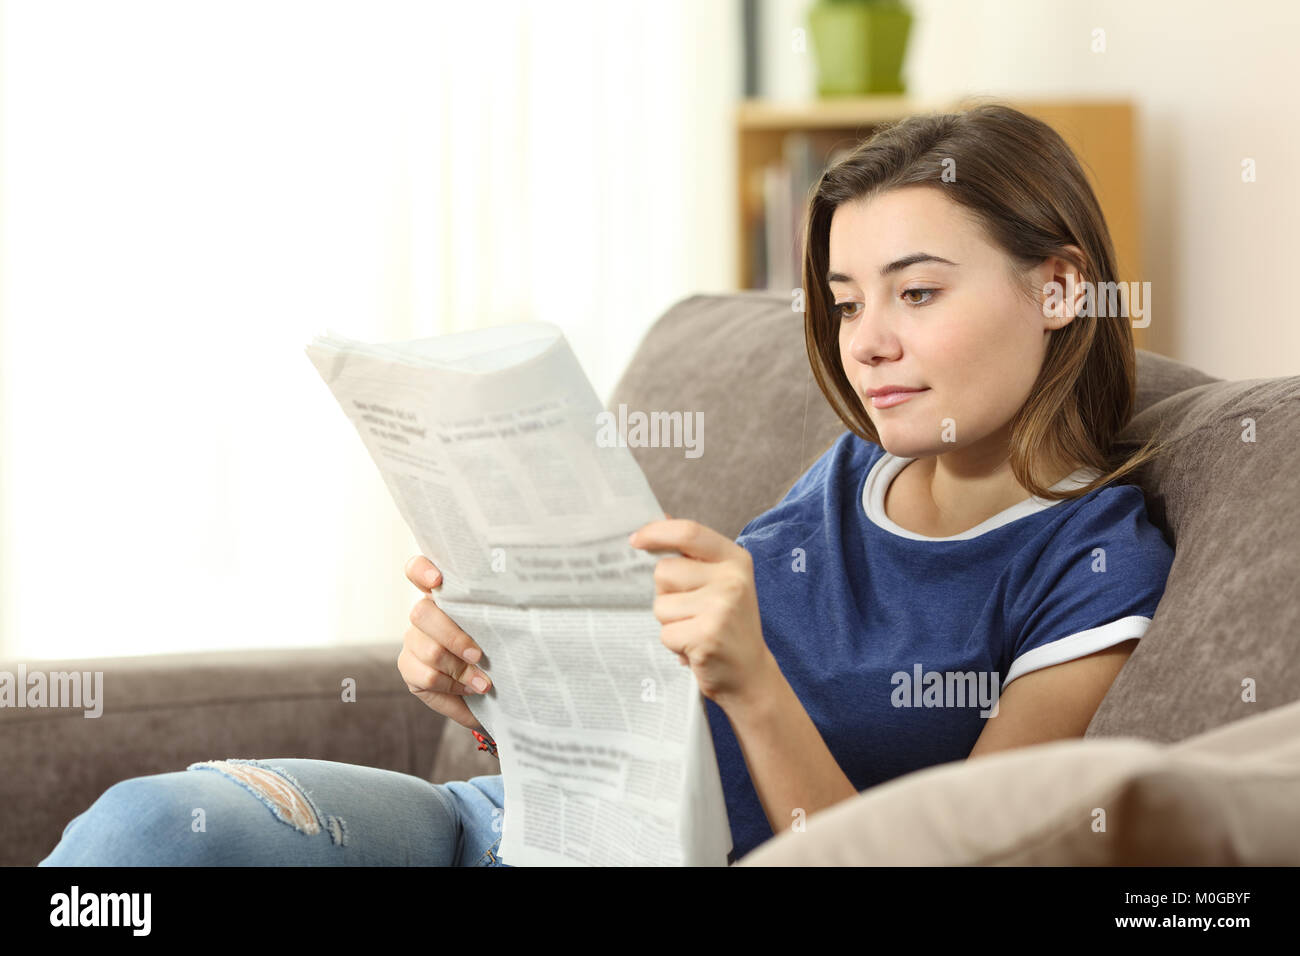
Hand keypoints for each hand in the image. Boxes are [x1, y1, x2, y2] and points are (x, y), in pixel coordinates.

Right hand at [398, 555, 492, 734]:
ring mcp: (413, 640)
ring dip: (459, 670)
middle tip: (479, 655)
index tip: (437, 580)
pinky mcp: (409, 667)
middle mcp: (423, 613)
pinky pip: (426, 676)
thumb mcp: (499, 627)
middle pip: (421, 613)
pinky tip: (469, 690)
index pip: (417, 570)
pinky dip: (451, 686)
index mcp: (444, 594)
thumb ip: (496, 614)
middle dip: (454, 637)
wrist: (489, 685)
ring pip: (428, 650)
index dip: (421, 570)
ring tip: (484, 683)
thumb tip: (519, 606)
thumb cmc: (497, 646)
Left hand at [627, 516, 776, 711]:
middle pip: (664, 571)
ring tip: (696, 629)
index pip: (689, 533)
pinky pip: (665, 633)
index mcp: (735, 560)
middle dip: (665, 593)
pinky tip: (696, 647)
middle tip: (692, 611)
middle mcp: (732, 580)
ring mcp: (721, 607)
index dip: (657, 532)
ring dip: (670, 622)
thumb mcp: (720, 582)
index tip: (635, 539)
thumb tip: (659, 521)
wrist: (750, 674)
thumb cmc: (727, 625)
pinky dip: (674, 643)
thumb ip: (692, 554)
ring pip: (660, 605)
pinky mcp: (707, 636)